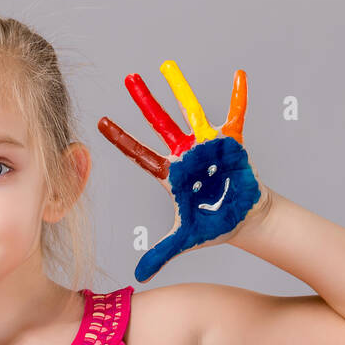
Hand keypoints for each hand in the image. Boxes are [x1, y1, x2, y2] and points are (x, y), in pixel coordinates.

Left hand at [98, 62, 270, 281]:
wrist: (243, 219)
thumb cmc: (213, 224)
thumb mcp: (185, 241)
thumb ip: (161, 255)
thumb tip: (139, 278)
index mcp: (170, 174)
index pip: (139, 153)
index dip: (121, 138)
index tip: (100, 121)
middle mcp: (185, 154)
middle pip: (159, 123)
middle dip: (145, 101)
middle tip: (128, 77)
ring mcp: (207, 145)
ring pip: (190, 111)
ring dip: (180, 88)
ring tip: (168, 65)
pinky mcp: (231, 142)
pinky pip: (236, 114)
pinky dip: (238, 96)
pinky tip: (239, 75)